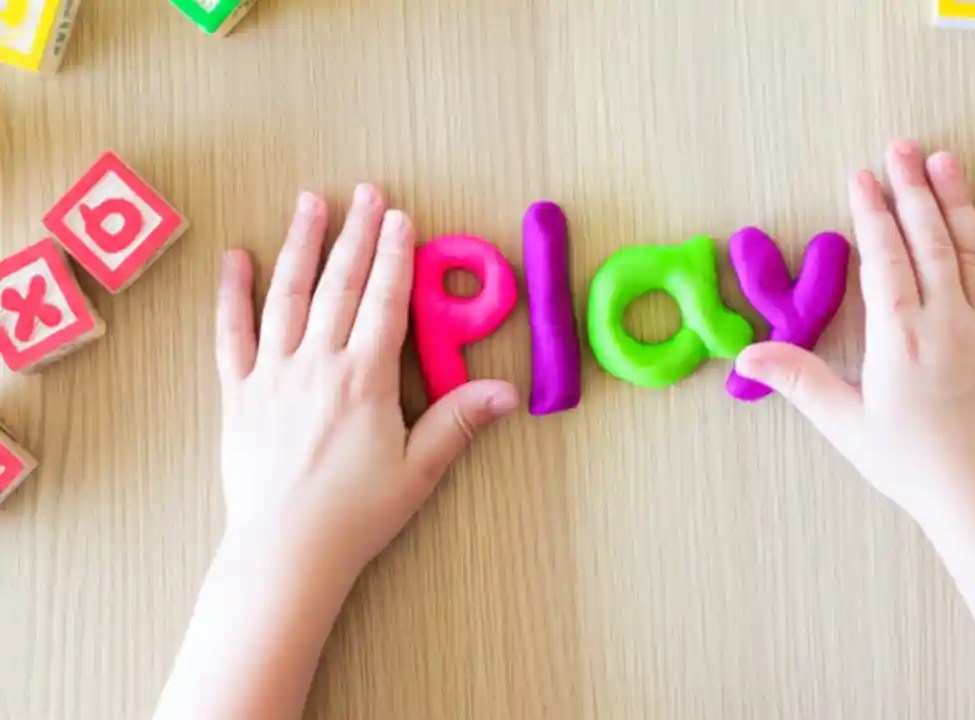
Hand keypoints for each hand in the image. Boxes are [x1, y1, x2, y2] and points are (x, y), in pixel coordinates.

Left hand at [215, 185, 517, 578]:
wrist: (286, 551)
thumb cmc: (356, 514)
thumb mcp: (419, 470)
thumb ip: (459, 421)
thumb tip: (507, 391)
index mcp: (364, 379)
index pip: (384, 302)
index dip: (395, 257)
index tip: (401, 218)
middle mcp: (317, 364)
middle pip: (340, 286)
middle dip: (356, 234)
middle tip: (366, 192)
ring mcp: (272, 375)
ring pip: (287, 296)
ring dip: (301, 246)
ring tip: (309, 203)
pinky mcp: (238, 394)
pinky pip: (230, 334)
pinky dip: (232, 294)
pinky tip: (235, 259)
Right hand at [735, 140, 974, 517]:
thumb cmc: (910, 464)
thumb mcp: (845, 423)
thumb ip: (799, 380)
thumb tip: (744, 357)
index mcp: (900, 338)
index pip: (884, 259)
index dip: (872, 214)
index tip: (862, 177)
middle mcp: (947, 321)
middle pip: (928, 240)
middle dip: (913, 189)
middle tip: (902, 147)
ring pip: (971, 250)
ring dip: (956, 201)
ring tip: (944, 160)